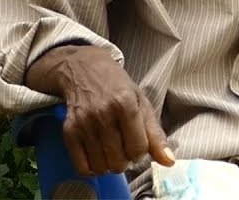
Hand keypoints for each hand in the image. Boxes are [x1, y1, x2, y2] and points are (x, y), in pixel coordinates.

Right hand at [26, 45, 174, 175]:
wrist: (84, 70)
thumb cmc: (118, 88)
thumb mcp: (142, 103)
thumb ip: (156, 134)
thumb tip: (169, 161)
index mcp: (126, 104)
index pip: (138, 148)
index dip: (141, 152)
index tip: (138, 145)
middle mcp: (103, 114)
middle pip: (119, 160)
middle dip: (126, 161)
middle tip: (124, 149)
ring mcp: (84, 123)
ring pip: (101, 166)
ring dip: (109, 165)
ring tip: (112, 152)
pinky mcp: (69, 131)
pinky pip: (81, 166)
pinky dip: (92, 169)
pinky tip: (97, 157)